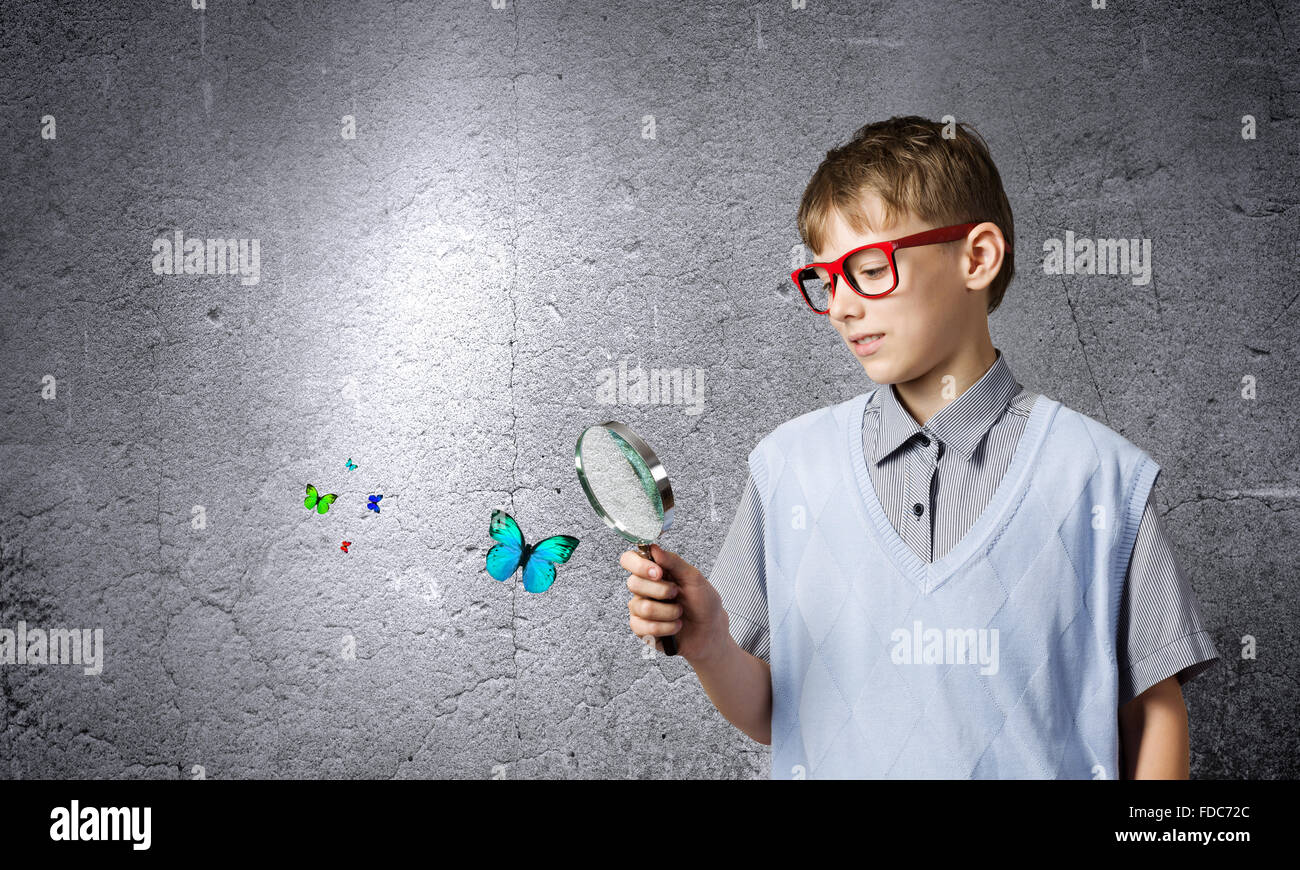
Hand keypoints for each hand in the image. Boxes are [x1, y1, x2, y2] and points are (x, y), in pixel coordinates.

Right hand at [621, 543, 727, 662]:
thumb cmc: (703, 603)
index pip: (629, 560)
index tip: (658, 573)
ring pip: (642, 607)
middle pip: (633, 583)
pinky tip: (675, 626)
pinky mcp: (641, 628)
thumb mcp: (693, 577)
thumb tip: (653, 548)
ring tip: (679, 613)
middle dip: (661, 590)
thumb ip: (673, 561)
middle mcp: (644, 588)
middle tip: (677, 594)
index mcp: (654, 571)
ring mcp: (640, 608)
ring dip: (668, 612)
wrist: (710, 631)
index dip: (639, 565)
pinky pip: (642, 627)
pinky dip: (666, 627)